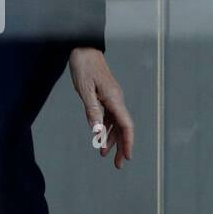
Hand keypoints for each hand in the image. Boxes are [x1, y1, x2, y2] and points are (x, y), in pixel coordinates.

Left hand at [69, 47, 132, 167]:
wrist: (84, 48)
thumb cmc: (84, 67)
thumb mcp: (85, 90)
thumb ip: (92, 111)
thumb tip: (98, 133)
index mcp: (114, 98)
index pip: (126, 124)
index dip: (128, 142)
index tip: (128, 157)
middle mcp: (117, 99)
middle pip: (124, 127)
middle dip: (122, 147)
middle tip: (118, 165)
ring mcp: (112, 98)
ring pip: (116, 123)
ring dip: (112, 140)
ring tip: (103, 154)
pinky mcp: (106, 96)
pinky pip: (110, 116)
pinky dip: (106, 129)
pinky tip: (100, 138)